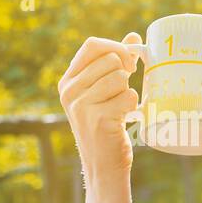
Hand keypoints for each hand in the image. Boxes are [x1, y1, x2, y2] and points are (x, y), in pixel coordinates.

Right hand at [58, 33, 141, 183]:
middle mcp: (69, 91)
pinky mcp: (97, 118)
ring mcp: (81, 105)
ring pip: (120, 77)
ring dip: (128, 92)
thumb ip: (116, 63)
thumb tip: (133, 37)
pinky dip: (132, 107)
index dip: (116, 48)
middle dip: (125, 73)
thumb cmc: (106, 125)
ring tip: (119, 109)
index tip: (127, 64)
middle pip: (110, 59)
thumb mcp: (104, 92)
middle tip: (123, 92)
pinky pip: (128, 96)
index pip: (93, 45)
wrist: (103, 166)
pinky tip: (122, 120)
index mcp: (68, 81)